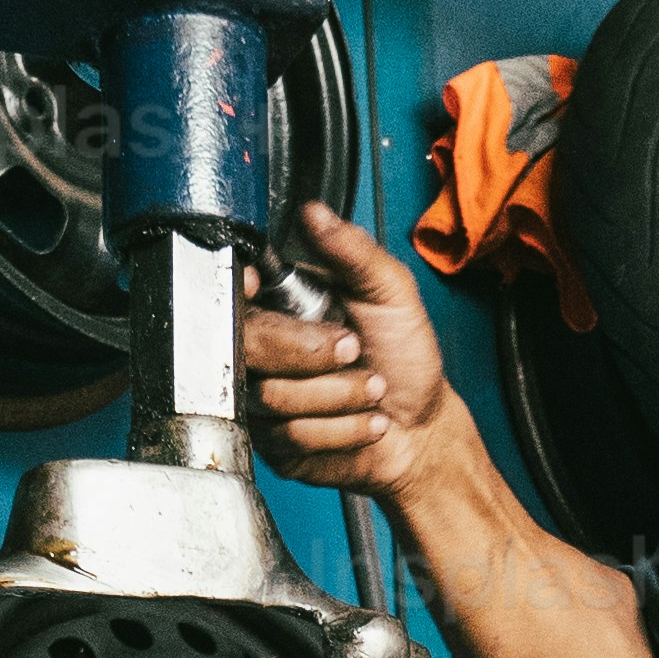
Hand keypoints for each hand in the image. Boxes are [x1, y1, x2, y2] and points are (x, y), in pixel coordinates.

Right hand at [240, 202, 450, 495]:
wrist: (423, 428)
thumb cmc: (406, 359)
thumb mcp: (390, 293)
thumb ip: (352, 251)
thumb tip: (315, 212)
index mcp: (284, 306)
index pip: (235, 293)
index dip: (240, 294)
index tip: (257, 290)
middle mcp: (266, 352)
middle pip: (249, 347)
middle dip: (311, 353)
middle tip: (355, 350)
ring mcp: (265, 400)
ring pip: (272, 397)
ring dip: (338, 395)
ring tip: (371, 390)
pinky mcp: (275, 445)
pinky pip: (291, 437)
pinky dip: (341, 429)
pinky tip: (365, 422)